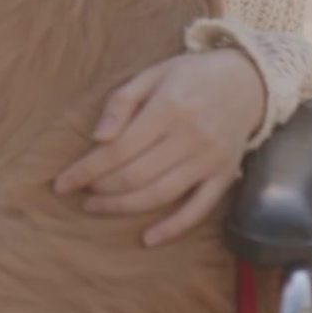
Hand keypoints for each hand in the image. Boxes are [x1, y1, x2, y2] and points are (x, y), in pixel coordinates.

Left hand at [52, 49, 266, 246]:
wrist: (250, 81)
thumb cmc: (192, 75)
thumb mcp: (154, 73)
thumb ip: (122, 102)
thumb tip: (98, 138)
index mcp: (169, 108)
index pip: (118, 149)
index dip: (86, 169)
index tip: (62, 183)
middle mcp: (190, 137)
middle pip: (136, 175)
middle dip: (100, 189)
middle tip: (80, 193)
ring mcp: (209, 160)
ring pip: (160, 194)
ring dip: (123, 207)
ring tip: (97, 206)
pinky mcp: (224, 176)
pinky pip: (198, 209)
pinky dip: (173, 228)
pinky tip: (148, 238)